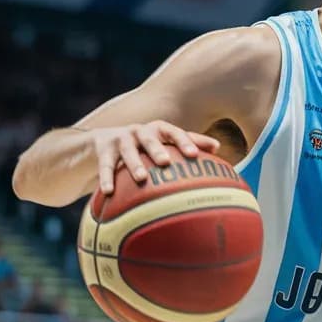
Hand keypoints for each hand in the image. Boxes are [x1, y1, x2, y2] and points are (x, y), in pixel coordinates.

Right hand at [90, 121, 220, 193]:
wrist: (104, 141)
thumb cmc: (145, 145)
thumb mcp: (165, 142)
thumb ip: (190, 143)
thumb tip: (218, 147)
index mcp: (159, 130)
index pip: (174, 133)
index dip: (185, 141)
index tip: (194, 155)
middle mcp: (140, 131)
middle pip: (150, 138)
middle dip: (157, 149)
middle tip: (165, 162)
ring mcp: (121, 139)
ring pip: (128, 151)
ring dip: (133, 164)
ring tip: (140, 178)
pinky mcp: (103, 150)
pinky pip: (105, 165)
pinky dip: (106, 177)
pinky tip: (109, 191)